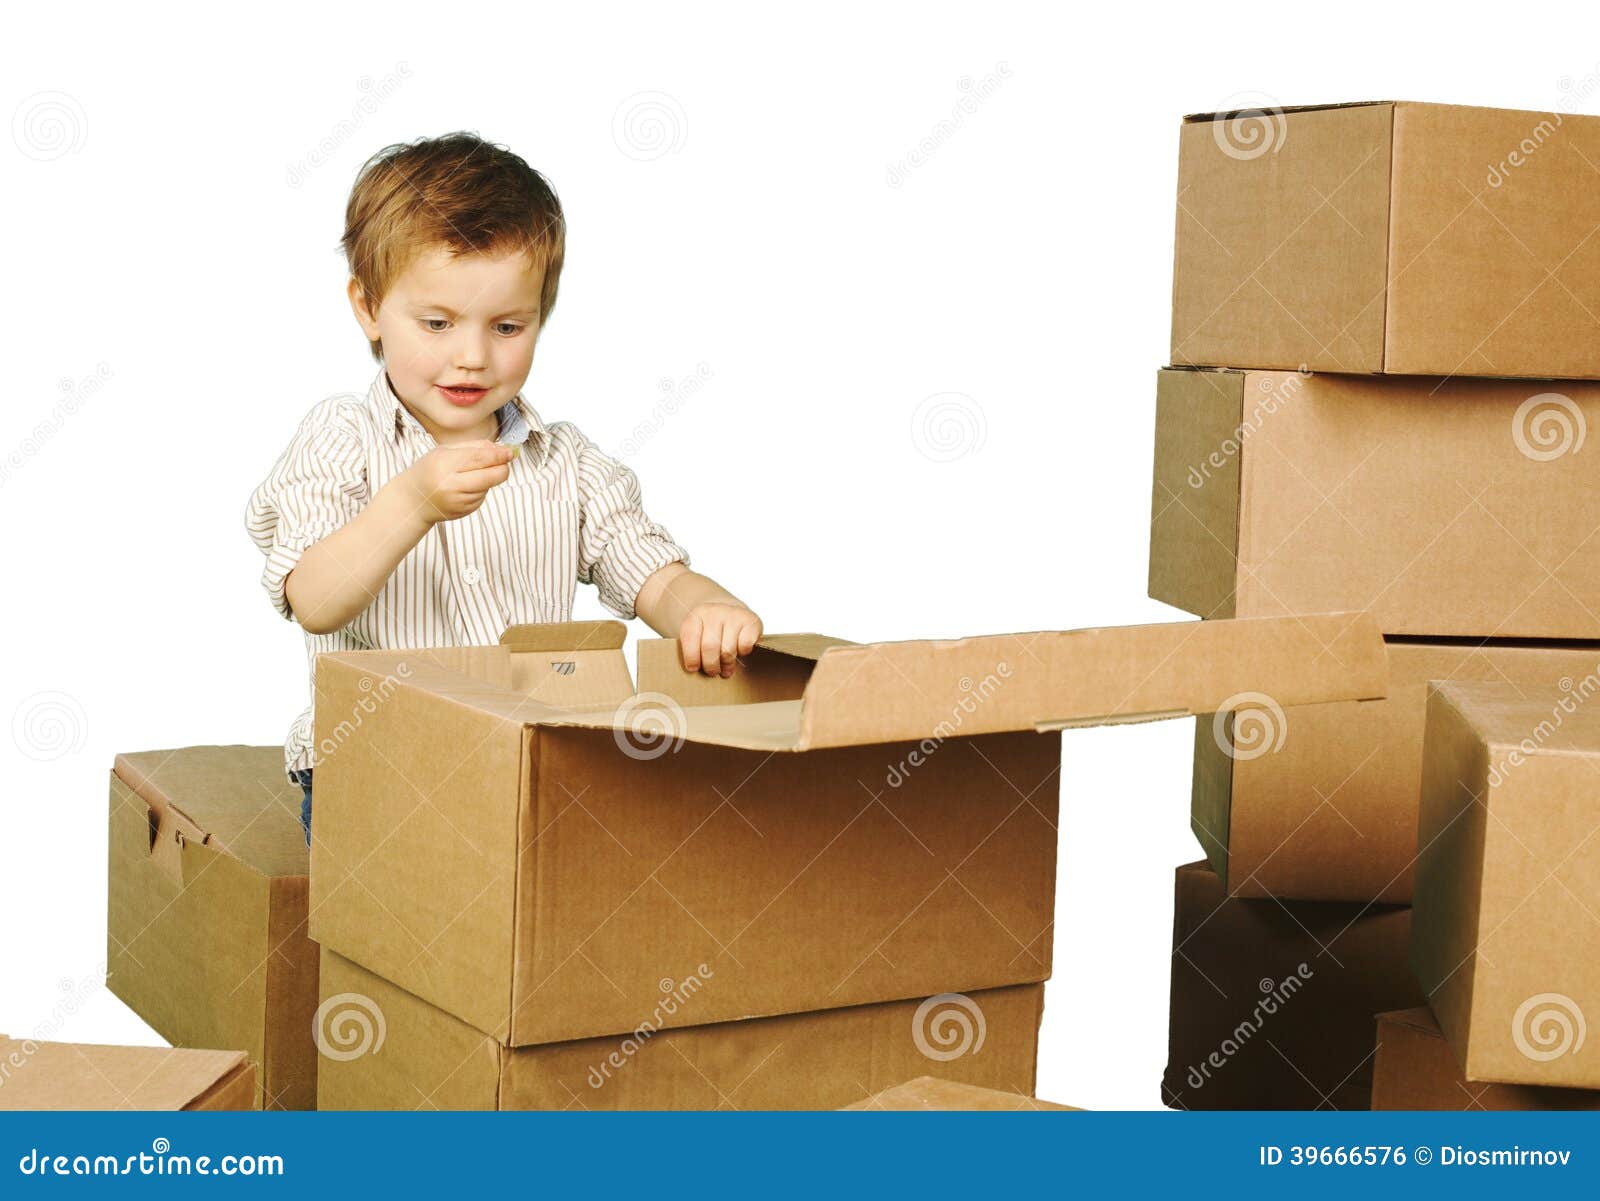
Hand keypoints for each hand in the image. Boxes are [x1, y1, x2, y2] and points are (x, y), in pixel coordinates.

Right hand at [401, 440, 517, 524]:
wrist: (413, 499)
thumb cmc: (430, 470)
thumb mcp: (446, 451)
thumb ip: (474, 447)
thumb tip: (501, 449)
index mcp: (444, 464)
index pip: (479, 458)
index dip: (498, 455)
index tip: (510, 452)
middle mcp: (451, 485)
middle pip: (491, 476)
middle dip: (502, 468)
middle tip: (504, 461)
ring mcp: (459, 501)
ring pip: (489, 486)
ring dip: (488, 478)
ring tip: (468, 474)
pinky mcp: (464, 511)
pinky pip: (483, 496)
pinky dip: (480, 489)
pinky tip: (465, 487)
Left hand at [680, 602, 761, 676]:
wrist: (730, 612)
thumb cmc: (710, 630)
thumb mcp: (696, 635)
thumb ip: (692, 650)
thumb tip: (692, 671)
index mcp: (697, 614)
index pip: (690, 637)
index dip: (691, 657)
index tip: (693, 669)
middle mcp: (715, 611)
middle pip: (710, 646)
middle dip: (710, 665)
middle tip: (712, 672)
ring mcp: (734, 615)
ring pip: (728, 650)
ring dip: (726, 664)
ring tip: (725, 667)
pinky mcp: (751, 620)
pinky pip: (745, 645)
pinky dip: (742, 653)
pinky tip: (739, 651)